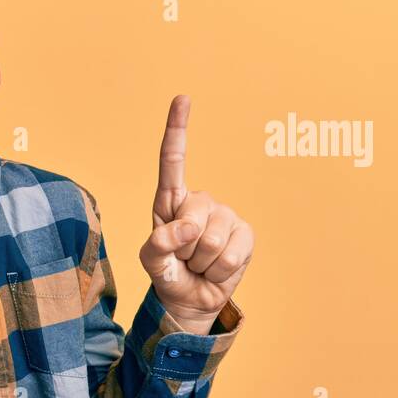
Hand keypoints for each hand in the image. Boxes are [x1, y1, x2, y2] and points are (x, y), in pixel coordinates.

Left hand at [138, 95, 253, 329]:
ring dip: (201, 261)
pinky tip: (216, 268)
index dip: (178, 129)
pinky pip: (231, 253)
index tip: (182, 99)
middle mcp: (200, 202)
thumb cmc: (168, 273)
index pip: (173, 162)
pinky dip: (220, 269)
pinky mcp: (245, 233)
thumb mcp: (152, 262)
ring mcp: (225, 216)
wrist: (191, 299)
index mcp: (170, 201)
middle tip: (183, 257)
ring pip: (212, 240)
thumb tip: (188, 228)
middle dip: (184, 246)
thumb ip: (158, 245)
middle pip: (193, 216)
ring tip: (198, 264)